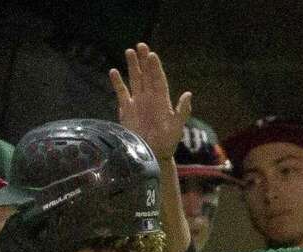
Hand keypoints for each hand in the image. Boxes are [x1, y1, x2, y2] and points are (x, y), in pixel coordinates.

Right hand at [109, 43, 191, 163]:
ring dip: (132, 66)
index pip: (158, 79)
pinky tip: (114, 71)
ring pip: (135, 80)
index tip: (151, 55)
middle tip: (141, 45)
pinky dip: (118, 83)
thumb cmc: (167, 143)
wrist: (153, 155)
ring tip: (129, 51)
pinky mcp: (127, 110)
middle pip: (146, 75)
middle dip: (144, 60)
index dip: (155, 67)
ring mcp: (137, 102)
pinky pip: (121, 93)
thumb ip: (182, 111)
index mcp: (162, 100)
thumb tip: (188, 94)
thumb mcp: (177, 127)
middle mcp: (149, 97)